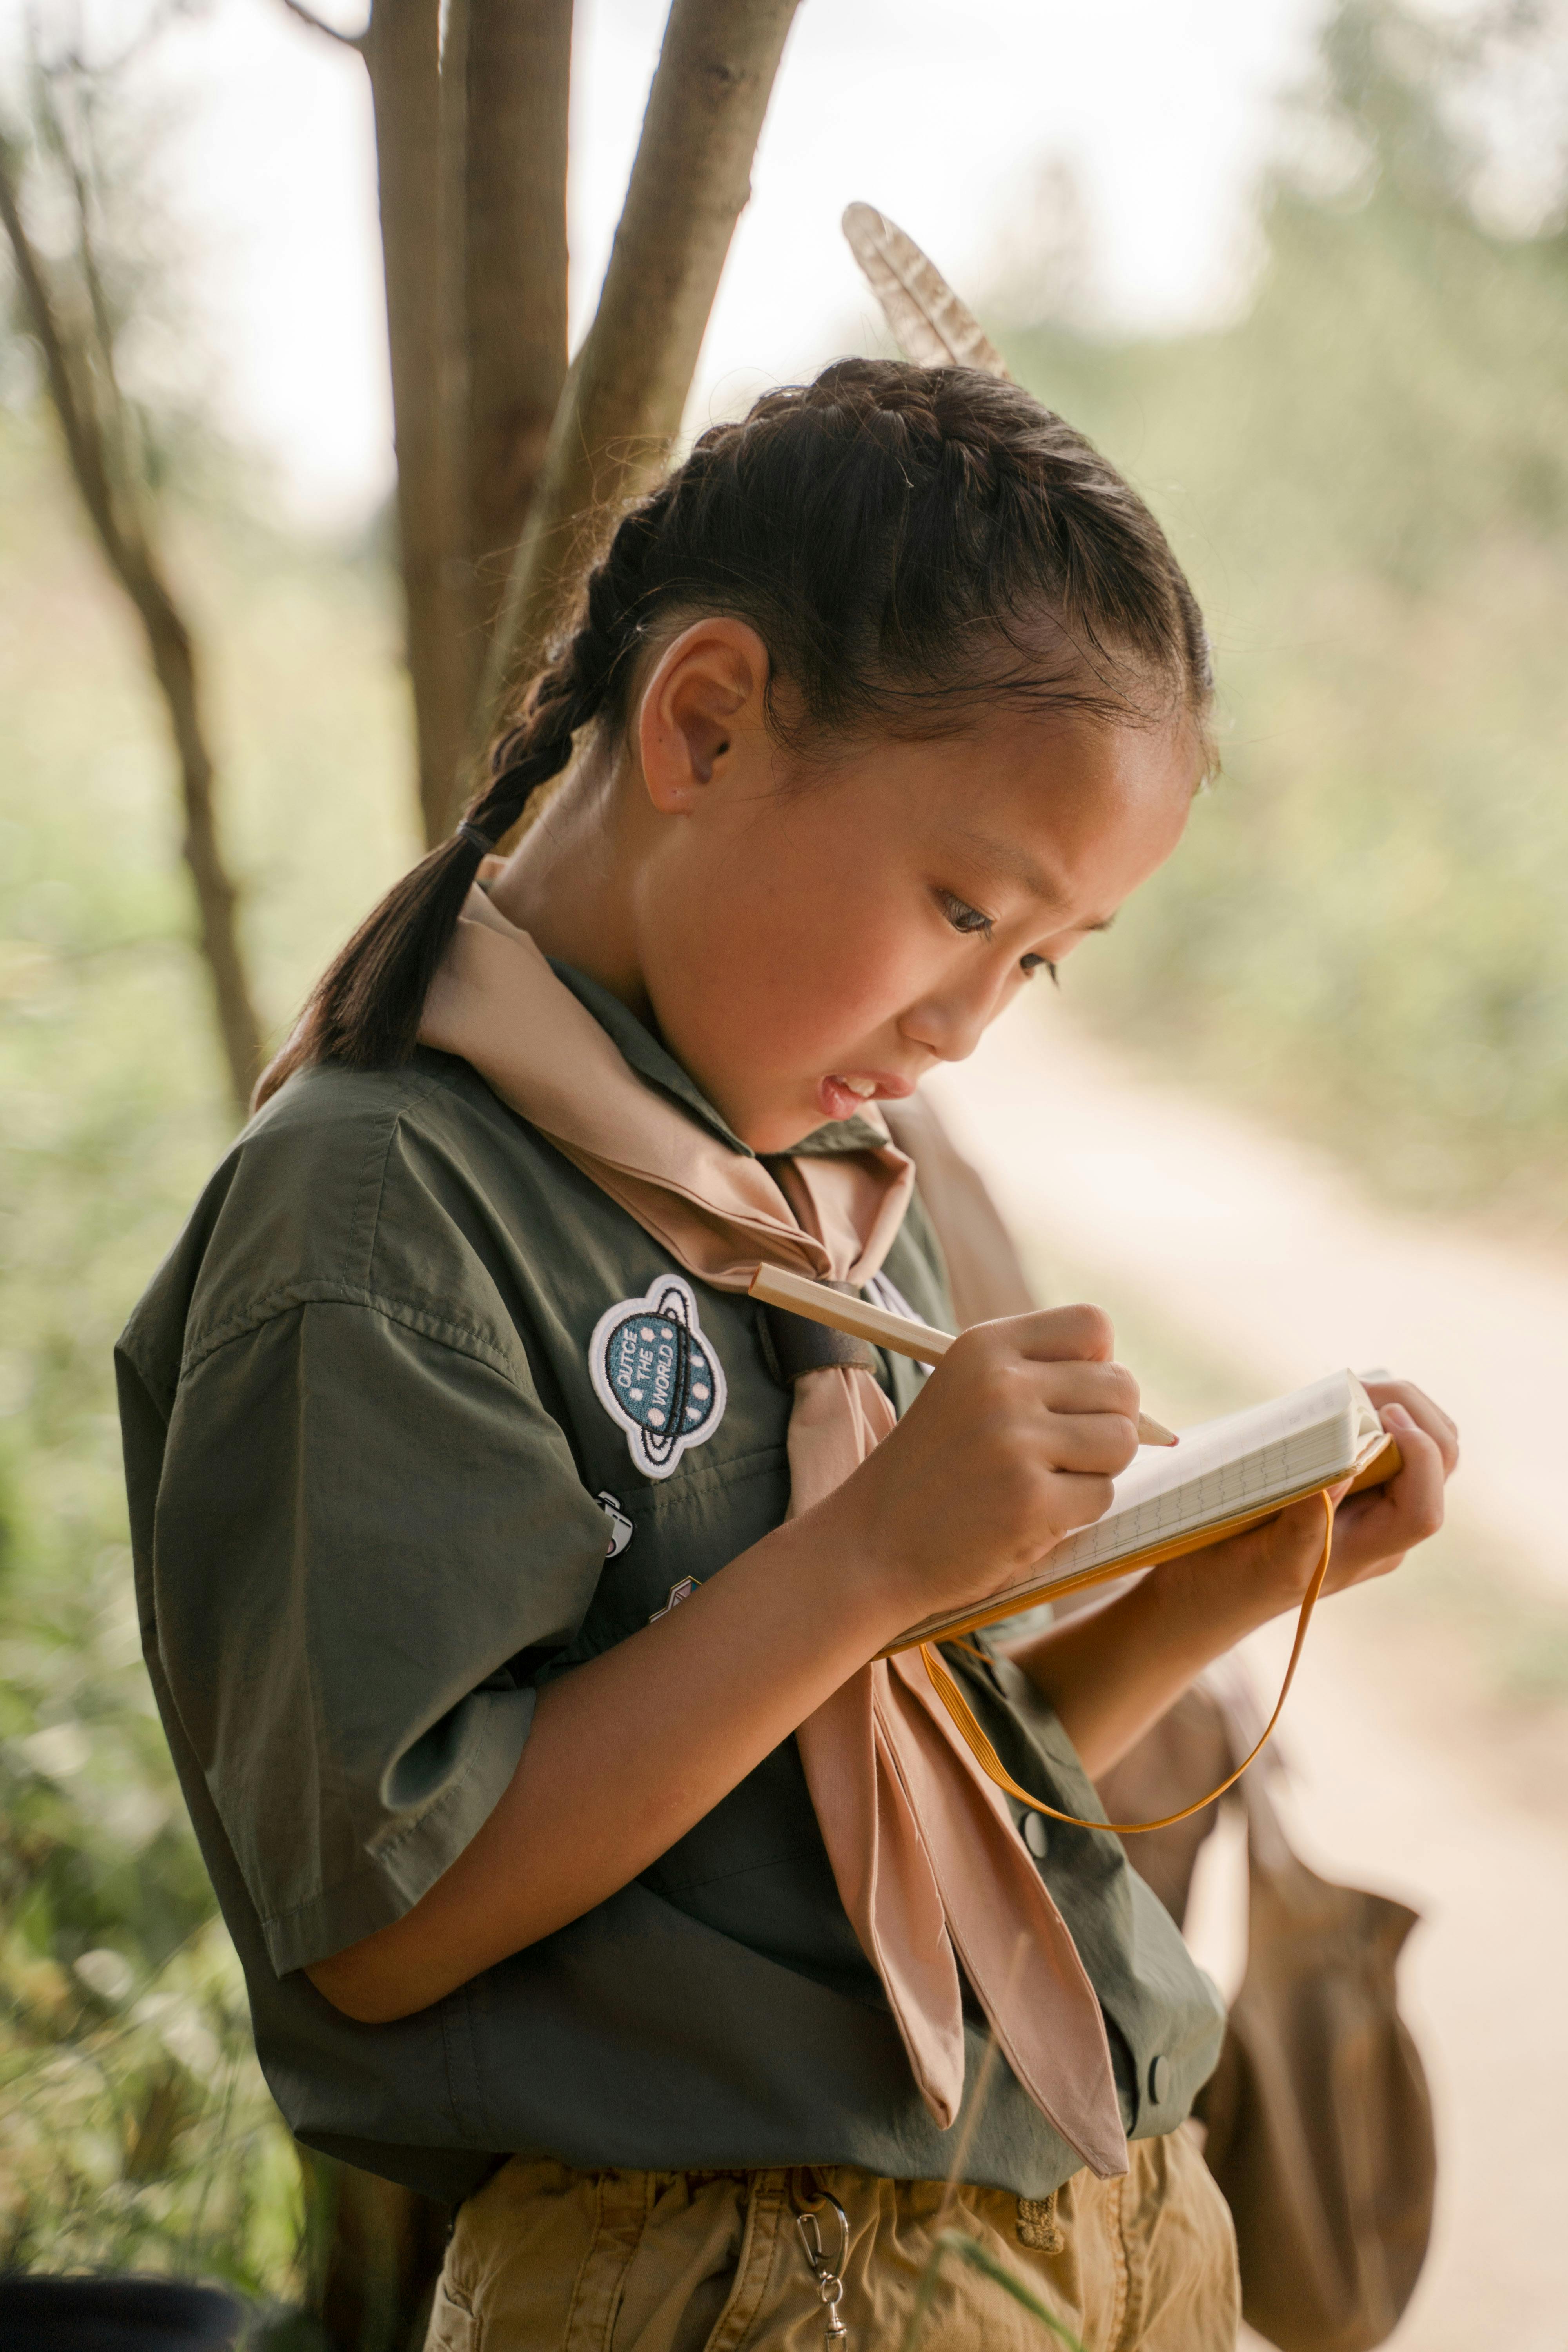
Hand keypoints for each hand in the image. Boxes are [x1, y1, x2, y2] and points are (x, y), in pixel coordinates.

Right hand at [823, 1304, 1140, 1631]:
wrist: (870, 1547)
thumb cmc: (933, 1474)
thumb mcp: (967, 1394)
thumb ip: (1038, 1376)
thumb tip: (1129, 1390)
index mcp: (984, 1346)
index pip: (1093, 1324)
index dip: (1099, 1363)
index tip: (1071, 1398)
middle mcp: (1001, 1383)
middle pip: (1120, 1385)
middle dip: (1106, 1425)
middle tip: (1059, 1456)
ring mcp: (1015, 1442)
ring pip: (1121, 1442)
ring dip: (1096, 1471)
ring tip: (1042, 1484)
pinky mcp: (1030, 1501)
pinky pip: (1101, 1497)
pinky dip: (1075, 1514)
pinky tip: (1025, 1518)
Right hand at [1164, 1377, 1458, 1624]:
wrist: (1206, 1591)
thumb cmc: (1233, 1581)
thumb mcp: (1266, 1558)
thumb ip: (1305, 1525)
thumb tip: (1340, 1475)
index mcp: (1370, 1552)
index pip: (1424, 1511)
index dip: (1419, 1457)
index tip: (1384, 1414)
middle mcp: (1383, 1529)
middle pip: (1440, 1467)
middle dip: (1417, 1417)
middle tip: (1366, 1390)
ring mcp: (1372, 1506)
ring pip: (1423, 1450)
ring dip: (1401, 1411)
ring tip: (1354, 1392)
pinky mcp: (1352, 1485)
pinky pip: (1389, 1443)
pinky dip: (1377, 1416)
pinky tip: (1338, 1406)